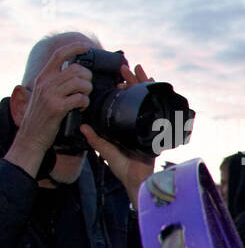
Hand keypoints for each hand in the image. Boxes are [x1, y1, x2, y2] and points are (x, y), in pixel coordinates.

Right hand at [5, 43, 93, 176]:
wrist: (31, 136)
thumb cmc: (43, 116)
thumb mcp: (45, 94)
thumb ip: (56, 82)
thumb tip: (74, 72)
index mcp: (43, 77)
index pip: (59, 55)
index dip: (74, 47)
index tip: (87, 46)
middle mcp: (46, 83)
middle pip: (76, 69)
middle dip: (88, 78)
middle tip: (87, 89)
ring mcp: (50, 95)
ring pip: (80, 83)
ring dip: (88, 91)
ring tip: (84, 99)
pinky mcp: (56, 107)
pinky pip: (80, 98)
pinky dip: (85, 102)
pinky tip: (80, 107)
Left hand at [83, 62, 155, 199]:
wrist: (138, 180)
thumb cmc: (123, 168)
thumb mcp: (105, 150)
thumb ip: (95, 139)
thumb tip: (82, 126)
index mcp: (126, 126)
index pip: (124, 103)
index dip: (122, 90)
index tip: (116, 79)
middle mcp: (138, 124)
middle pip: (137, 97)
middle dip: (133, 81)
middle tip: (127, 67)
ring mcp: (150, 126)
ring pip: (148, 100)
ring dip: (144, 84)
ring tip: (140, 70)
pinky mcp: (158, 130)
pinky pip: (159, 110)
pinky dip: (158, 98)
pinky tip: (156, 86)